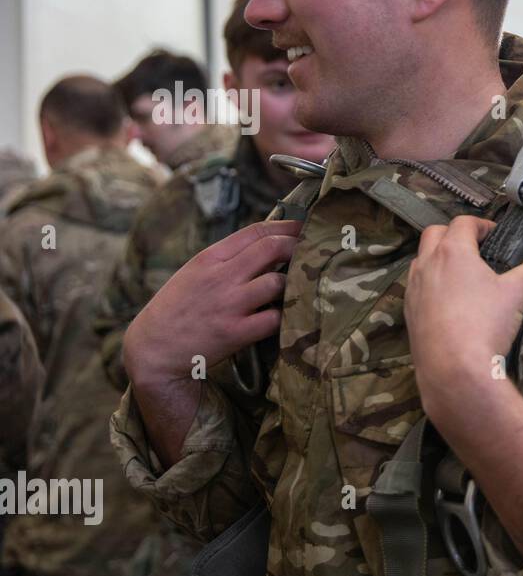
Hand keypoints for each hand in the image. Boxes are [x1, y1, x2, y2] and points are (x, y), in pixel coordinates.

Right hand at [123, 220, 299, 465]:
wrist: (152, 349)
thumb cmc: (179, 308)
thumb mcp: (196, 272)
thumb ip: (229, 257)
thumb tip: (270, 241)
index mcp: (210, 258)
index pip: (257, 231)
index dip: (288, 226)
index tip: (307, 227)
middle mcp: (221, 277)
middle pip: (273, 248)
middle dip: (300, 247)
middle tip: (316, 253)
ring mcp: (229, 305)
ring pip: (279, 282)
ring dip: (295, 284)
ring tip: (302, 288)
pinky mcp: (235, 333)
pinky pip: (275, 318)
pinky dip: (286, 315)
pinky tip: (289, 316)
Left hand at [406, 216, 522, 418]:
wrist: (454, 369)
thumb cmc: (486, 323)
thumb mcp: (518, 294)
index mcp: (452, 251)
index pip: (464, 222)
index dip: (482, 224)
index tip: (495, 235)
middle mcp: (426, 263)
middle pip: (434, 233)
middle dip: (454, 235)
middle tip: (474, 249)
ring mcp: (413, 288)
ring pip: (421, 260)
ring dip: (438, 259)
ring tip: (460, 276)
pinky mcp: (408, 313)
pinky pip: (417, 288)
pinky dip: (431, 285)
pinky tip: (448, 304)